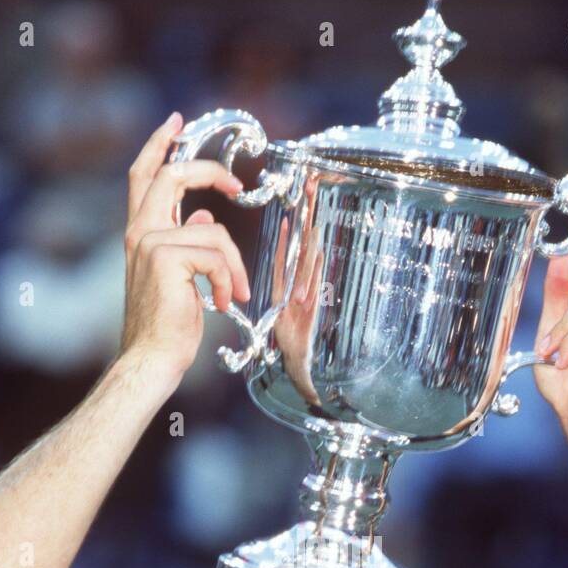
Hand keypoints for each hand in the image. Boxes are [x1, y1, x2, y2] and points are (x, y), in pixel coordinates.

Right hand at [119, 112, 251, 390]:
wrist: (152, 357)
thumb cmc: (166, 325)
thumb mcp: (180, 277)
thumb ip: (186, 242)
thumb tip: (203, 219)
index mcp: (140, 233)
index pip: (144, 176)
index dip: (159, 144)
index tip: (177, 121)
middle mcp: (139, 232)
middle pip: (172, 176)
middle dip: (208, 170)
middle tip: (236, 183)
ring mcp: (150, 242)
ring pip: (213, 230)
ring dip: (233, 266)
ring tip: (232, 295)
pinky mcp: (166, 258)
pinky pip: (216, 253)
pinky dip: (227, 280)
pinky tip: (221, 303)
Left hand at [271, 176, 323, 403]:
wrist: (298, 377)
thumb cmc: (287, 351)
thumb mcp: (274, 319)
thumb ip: (266, 295)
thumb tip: (251, 274)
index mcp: (286, 291)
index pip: (286, 253)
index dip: (289, 230)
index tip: (293, 204)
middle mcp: (299, 292)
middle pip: (302, 251)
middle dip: (306, 222)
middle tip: (311, 190)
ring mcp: (307, 302)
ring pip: (309, 266)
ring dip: (310, 239)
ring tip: (313, 211)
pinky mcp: (310, 316)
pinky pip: (312, 288)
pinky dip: (313, 271)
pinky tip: (316, 251)